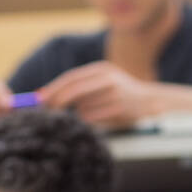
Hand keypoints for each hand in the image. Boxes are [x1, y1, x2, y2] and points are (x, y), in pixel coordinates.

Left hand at [39, 62, 156, 127]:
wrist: (152, 102)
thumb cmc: (121, 95)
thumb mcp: (103, 83)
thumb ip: (80, 87)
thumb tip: (46, 95)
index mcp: (101, 70)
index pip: (71, 78)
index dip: (54, 88)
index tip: (40, 98)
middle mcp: (108, 78)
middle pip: (74, 89)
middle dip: (58, 100)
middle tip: (47, 110)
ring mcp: (115, 93)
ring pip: (84, 107)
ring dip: (80, 114)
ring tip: (91, 113)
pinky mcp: (120, 109)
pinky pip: (95, 118)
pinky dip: (91, 121)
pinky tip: (99, 119)